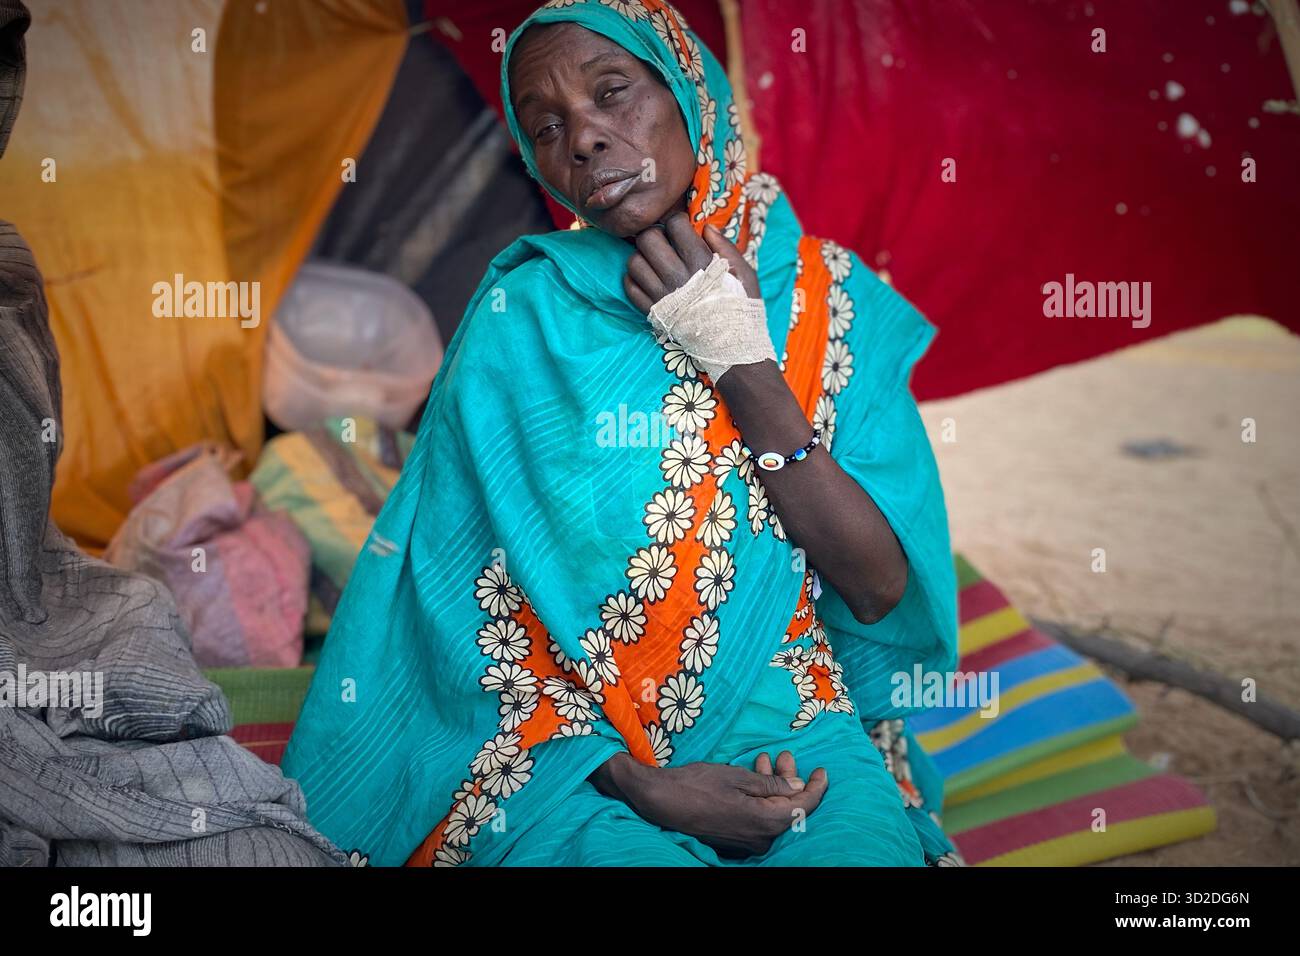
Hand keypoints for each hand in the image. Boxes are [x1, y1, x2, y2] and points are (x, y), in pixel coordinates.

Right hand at [598, 749, 828, 858]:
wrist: (662, 801)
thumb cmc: (698, 784)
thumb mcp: (738, 777)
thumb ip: (772, 785)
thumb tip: (798, 788)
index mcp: (765, 821)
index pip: (804, 807)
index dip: (817, 788)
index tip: (823, 770)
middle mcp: (760, 837)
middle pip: (788, 809)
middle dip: (790, 781)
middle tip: (784, 755)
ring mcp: (747, 840)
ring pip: (772, 812)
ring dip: (773, 787)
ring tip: (767, 759)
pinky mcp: (735, 838)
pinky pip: (758, 818)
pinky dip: (761, 798)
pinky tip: (754, 776)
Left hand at [623, 212, 759, 312]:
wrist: (731, 347)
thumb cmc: (740, 306)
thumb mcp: (745, 273)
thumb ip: (726, 247)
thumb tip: (706, 227)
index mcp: (700, 262)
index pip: (674, 224)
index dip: (677, 223)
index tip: (681, 230)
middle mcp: (676, 276)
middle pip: (647, 239)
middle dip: (655, 235)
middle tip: (664, 243)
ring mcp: (661, 295)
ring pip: (633, 261)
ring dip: (642, 258)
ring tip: (654, 263)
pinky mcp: (651, 311)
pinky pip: (629, 287)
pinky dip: (633, 279)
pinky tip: (647, 279)